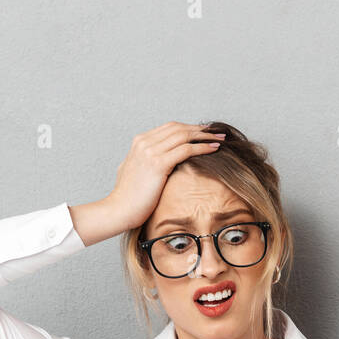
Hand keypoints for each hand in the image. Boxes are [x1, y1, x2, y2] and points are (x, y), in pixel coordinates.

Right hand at [106, 121, 226, 230]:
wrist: (119, 210)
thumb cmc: (130, 198)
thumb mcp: (136, 171)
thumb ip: (146, 161)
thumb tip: (157, 161)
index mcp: (140, 142)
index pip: (170, 128)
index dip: (190, 128)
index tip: (205, 132)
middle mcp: (144, 142)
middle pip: (178, 128)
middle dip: (200, 129)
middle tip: (217, 132)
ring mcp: (149, 151)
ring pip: (184, 136)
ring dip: (205, 136)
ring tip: (220, 138)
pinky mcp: (157, 164)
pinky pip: (186, 150)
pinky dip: (202, 147)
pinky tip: (214, 149)